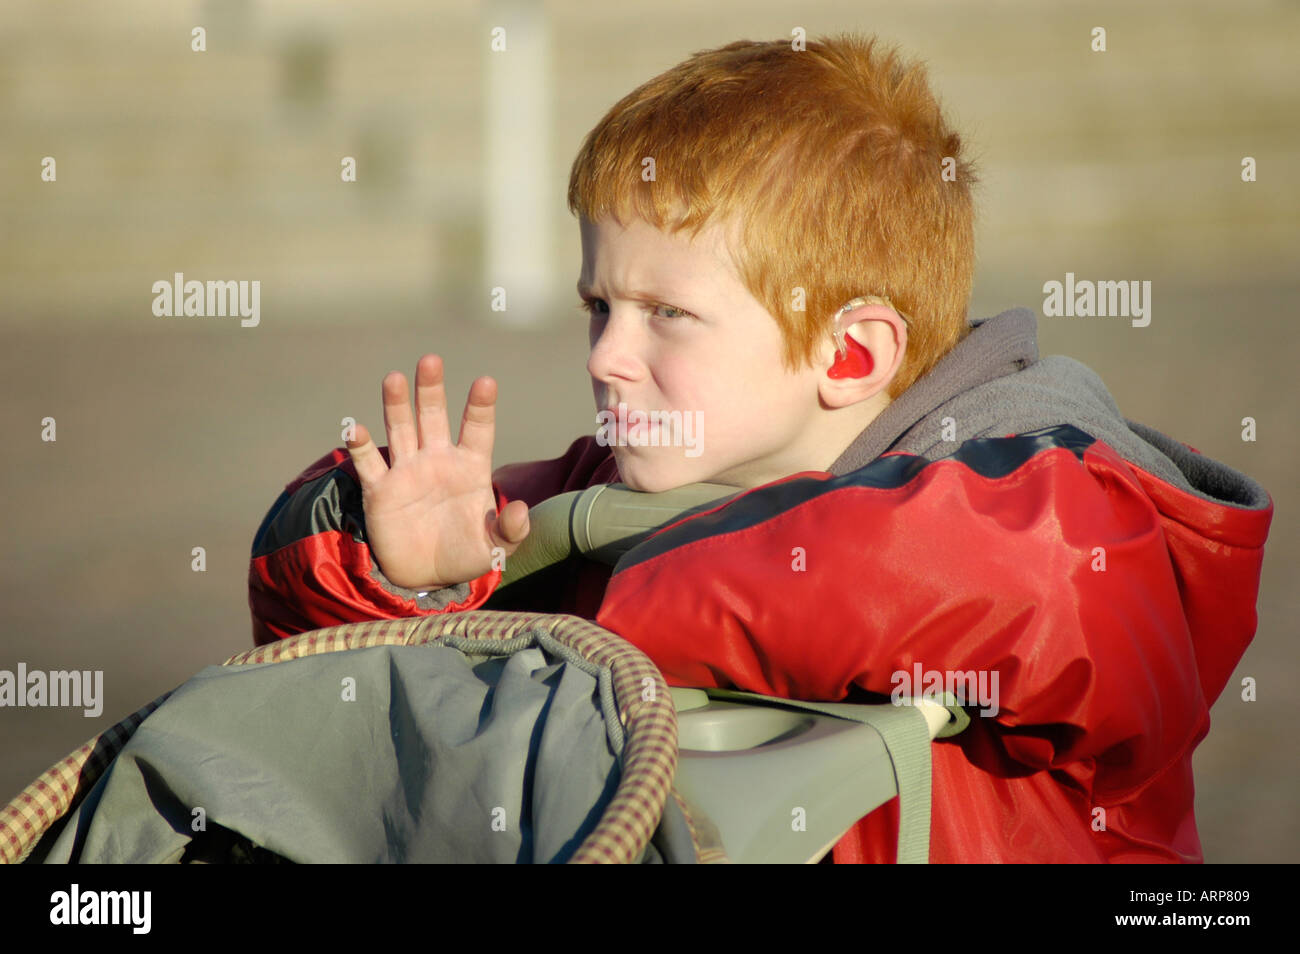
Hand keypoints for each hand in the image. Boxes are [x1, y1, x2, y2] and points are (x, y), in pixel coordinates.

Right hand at [344, 354, 529, 588]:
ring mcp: (407, 472)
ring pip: (401, 429)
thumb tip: (521, 510)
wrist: (426, 576)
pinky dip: (360, 446)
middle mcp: (437, 461)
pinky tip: (355, 428)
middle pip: (433, 417)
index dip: (480, 406)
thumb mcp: (495, 548)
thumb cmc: (465, 553)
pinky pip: (368, 463)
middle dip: (431, 389)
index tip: (485, 382)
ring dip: (396, 405)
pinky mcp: (380, 491)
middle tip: (431, 360)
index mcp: (470, 467)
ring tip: (394, 378)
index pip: (477, 429)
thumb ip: (510, 530)